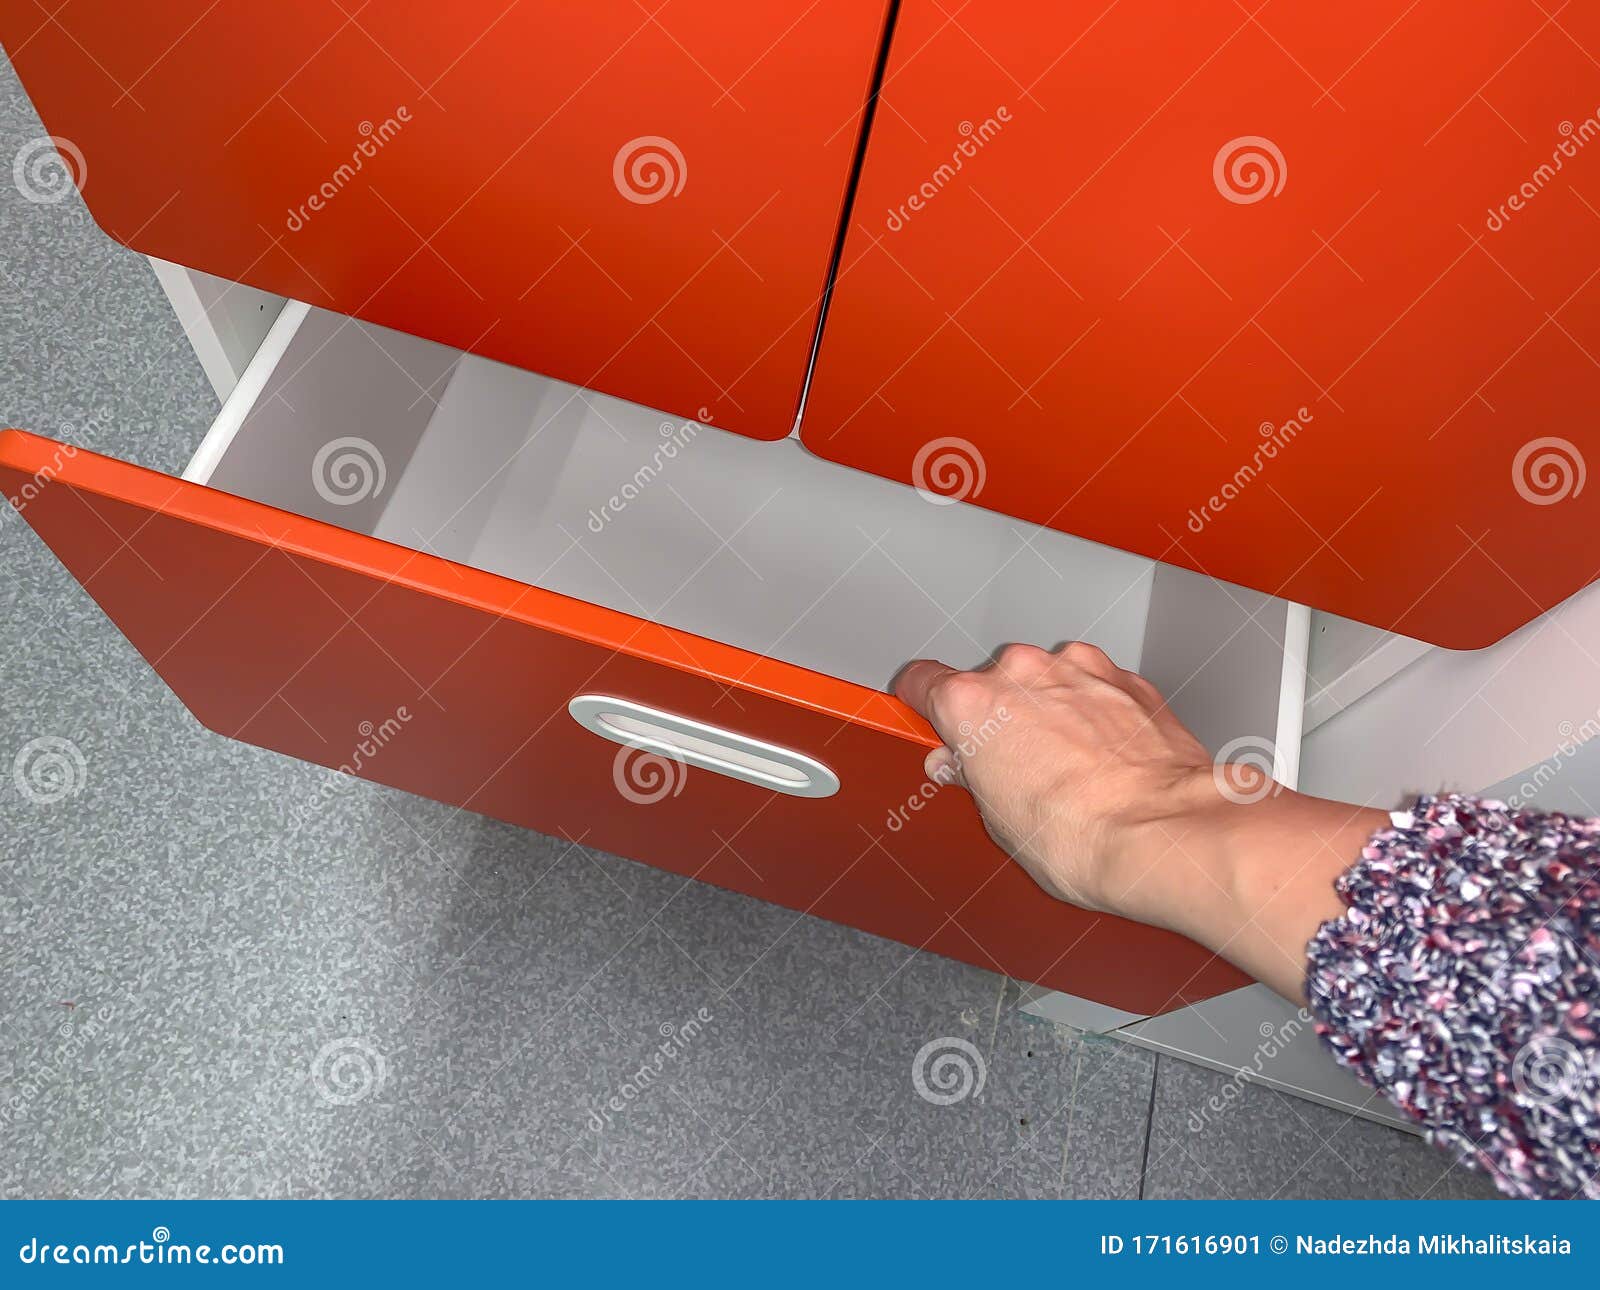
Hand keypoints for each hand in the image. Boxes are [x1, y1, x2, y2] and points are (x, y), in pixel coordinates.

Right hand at [893, 642, 1224, 917]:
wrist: (1165, 833)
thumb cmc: (1084, 836)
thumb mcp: (998, 821)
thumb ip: (971, 778)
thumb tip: (962, 767)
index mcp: (973, 704)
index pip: (922, 682)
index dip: (922, 704)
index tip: (927, 716)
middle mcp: (1022, 673)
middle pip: (990, 683)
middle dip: (997, 719)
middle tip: (1009, 769)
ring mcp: (1078, 670)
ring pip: (1046, 682)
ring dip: (1049, 712)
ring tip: (1068, 770)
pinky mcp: (1127, 679)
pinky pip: (1094, 688)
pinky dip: (1093, 714)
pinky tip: (1103, 759)